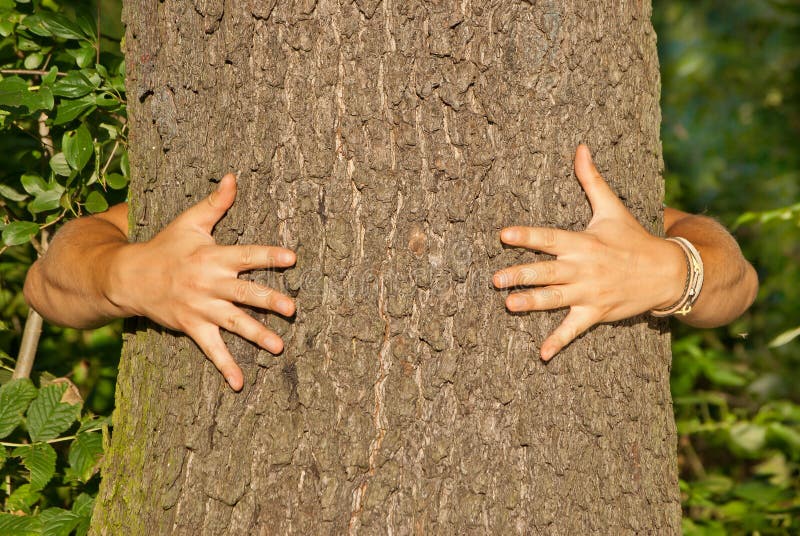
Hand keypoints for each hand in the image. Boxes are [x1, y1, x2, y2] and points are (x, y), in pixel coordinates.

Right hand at [106, 174, 295, 390]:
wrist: (128, 277)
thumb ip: (216, 203)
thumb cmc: (166, 246)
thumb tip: (233, 176)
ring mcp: (201, 308)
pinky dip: (226, 367)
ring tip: (279, 346)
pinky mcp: (192, 327)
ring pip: (233, 323)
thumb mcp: (190, 222)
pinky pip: (212, 350)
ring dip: (256, 335)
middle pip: (243, 293)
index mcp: (212, 256)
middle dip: (268, 300)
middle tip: (292, 309)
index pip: (246, 255)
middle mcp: (209, 284)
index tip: (292, 257)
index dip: (268, 255)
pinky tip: (240, 383)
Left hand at [493, 145, 685, 360]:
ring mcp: (589, 292)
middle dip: (521, 275)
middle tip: (495, 279)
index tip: (503, 234)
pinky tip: (541, 354)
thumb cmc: (632, 238)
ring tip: (508, 305)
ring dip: (532, 304)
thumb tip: (580, 147)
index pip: (550, 237)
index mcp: (583, 242)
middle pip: (547, 271)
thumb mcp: (612, 208)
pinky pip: (574, 329)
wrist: (667, 273)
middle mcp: (583, 268)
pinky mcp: (596, 313)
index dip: (527, 235)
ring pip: (555, 300)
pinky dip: (558, 342)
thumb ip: (591, 179)